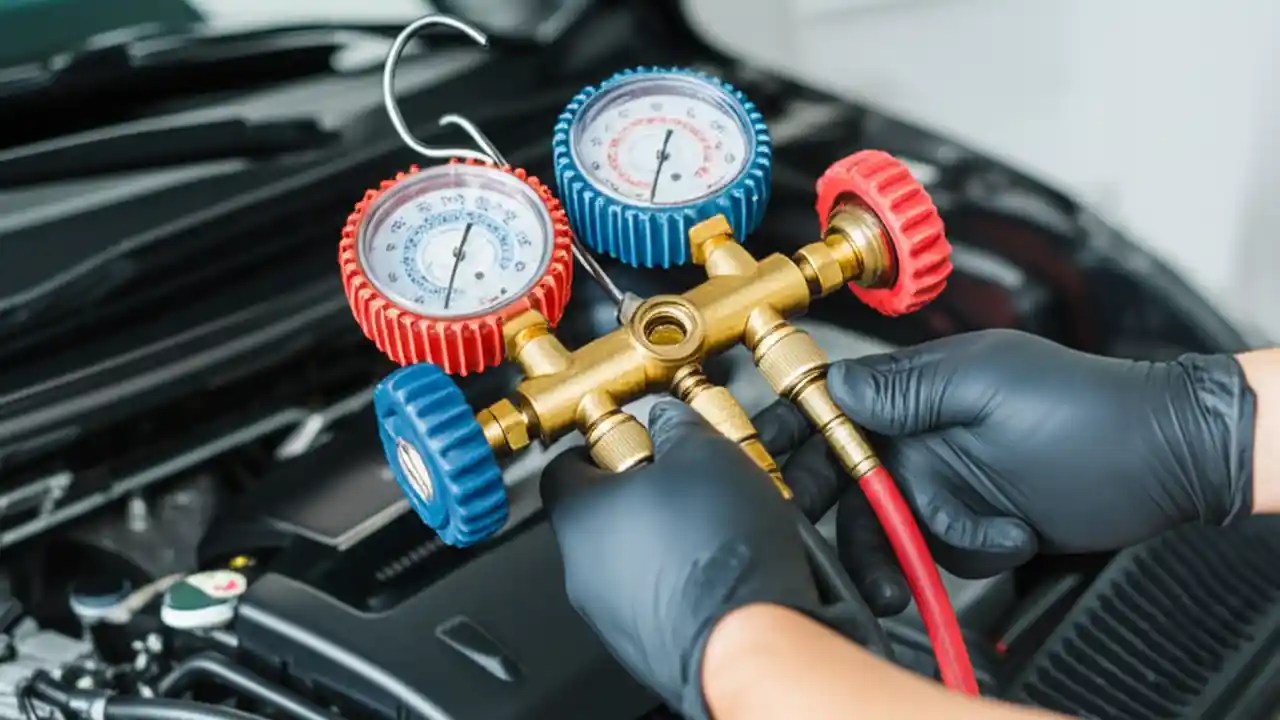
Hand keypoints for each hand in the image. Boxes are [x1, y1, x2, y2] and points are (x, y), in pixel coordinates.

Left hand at [541, 401, 822, 719]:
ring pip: (650, 554)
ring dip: (686, 530)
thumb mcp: (702, 451)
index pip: (565, 467)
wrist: (749, 642)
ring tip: (735, 513)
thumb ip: (676, 426)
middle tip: (698, 473)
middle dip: (659, 488)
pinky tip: (743, 557)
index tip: (630, 435)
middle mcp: (587, 572)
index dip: (600, 444)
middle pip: (615, 512)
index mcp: (579, 518)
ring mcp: (619, 616)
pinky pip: (675, 593)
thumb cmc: (714, 555)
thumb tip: (669, 419)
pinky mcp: (658, 645)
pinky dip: (702, 572)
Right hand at [757, 329, 1255, 582]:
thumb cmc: (1083, 408)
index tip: (764, 466)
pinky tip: (1013, 532)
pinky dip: (972, 550)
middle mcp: (918, 437)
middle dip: (832, 516)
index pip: (830, 408)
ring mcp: (944, 482)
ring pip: (886, 527)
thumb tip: (835, 384)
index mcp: (913, 392)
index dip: (789, 435)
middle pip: (843, 480)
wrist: (1162, 463)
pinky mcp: (970, 523)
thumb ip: (905, 388)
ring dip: (896, 555)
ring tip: (908, 582)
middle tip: (831, 544)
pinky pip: (940, 550)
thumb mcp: (988, 386)